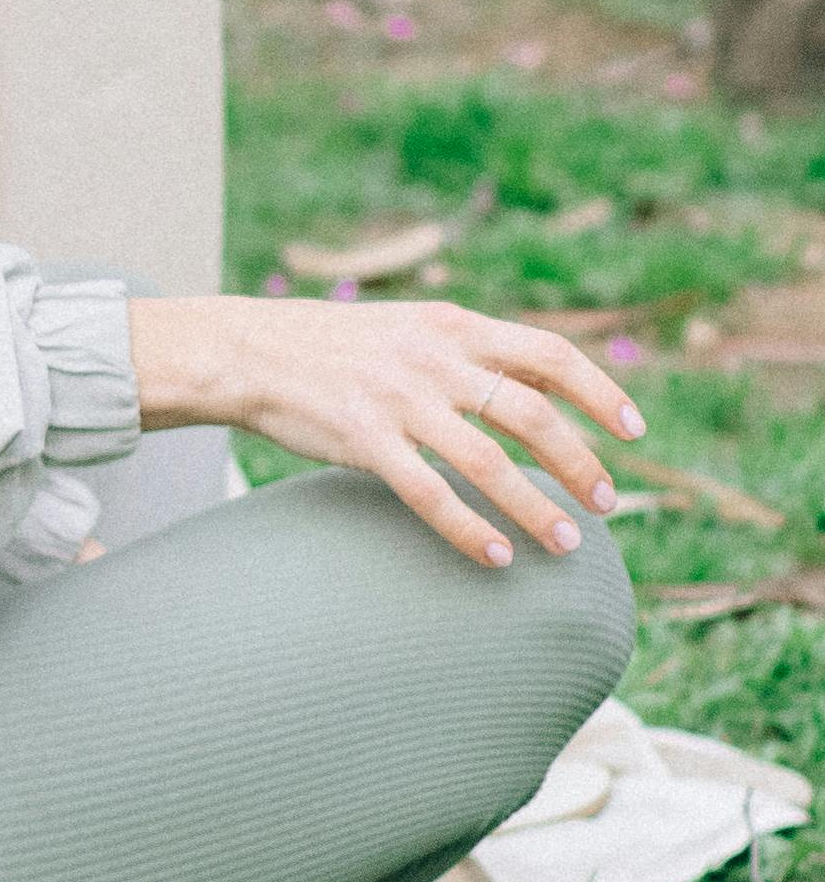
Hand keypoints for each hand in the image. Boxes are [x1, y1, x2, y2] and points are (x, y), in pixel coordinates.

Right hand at [127, 291, 638, 571]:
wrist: (247, 351)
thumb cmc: (335, 347)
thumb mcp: (410, 328)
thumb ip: (471, 352)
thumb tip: (543, 388)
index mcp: (452, 326)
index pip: (549, 354)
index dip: (600, 392)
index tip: (635, 430)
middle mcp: (433, 359)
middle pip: (532, 413)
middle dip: (580, 462)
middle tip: (605, 502)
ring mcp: (398, 400)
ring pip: (488, 461)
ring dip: (535, 506)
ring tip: (565, 544)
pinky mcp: (362, 439)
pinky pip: (428, 492)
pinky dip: (468, 527)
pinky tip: (495, 556)